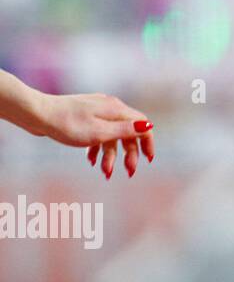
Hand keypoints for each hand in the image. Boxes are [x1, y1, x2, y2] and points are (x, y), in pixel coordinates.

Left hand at [33, 92, 155, 178]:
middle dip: (129, 154)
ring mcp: (96, 112)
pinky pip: (98, 133)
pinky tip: (90, 160)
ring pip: (111, 135)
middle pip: (128, 132)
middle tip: (129, 172)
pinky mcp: (84, 117)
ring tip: (105, 172)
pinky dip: (97, 148)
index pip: (142, 124)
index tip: (148, 160)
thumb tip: (148, 126)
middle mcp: (110, 108)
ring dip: (111, 155)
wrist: (37, 113)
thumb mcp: (99, 132)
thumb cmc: (68, 124)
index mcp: (116, 110)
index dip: (148, 142)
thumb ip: (125, 130)